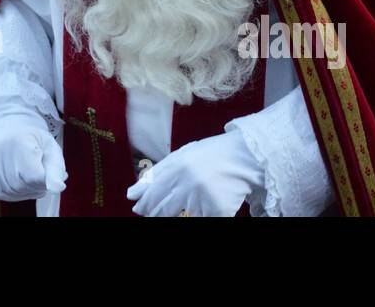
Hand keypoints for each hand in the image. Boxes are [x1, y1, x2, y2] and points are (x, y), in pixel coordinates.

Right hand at [0, 111, 66, 202]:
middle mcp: (0, 154)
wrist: (4, 126)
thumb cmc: (31, 139)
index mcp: (21, 144)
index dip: (44, 178)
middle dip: (34, 184)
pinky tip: (6, 171)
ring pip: (11, 195)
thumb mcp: (49, 146)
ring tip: (20, 169)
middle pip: (24, 189)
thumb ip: (56, 168)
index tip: (42, 164)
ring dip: (20, 189)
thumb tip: (58, 188)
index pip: (37, 179)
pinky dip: (5, 187)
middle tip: (32, 166)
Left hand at [126, 129, 261, 216]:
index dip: (144, 205)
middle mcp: (187, 183)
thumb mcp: (180, 156)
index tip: (139, 209)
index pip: (152, 193)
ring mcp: (202, 198)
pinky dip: (201, 213)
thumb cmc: (209, 155)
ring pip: (181, 216)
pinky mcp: (217, 210)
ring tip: (189, 198)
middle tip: (158, 210)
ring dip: (180, 212)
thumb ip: (156, 173)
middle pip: (163, 210)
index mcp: (176, 167)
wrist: (244, 157)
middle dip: (157, 213)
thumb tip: (131, 195)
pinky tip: (206, 202)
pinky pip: (202, 219)